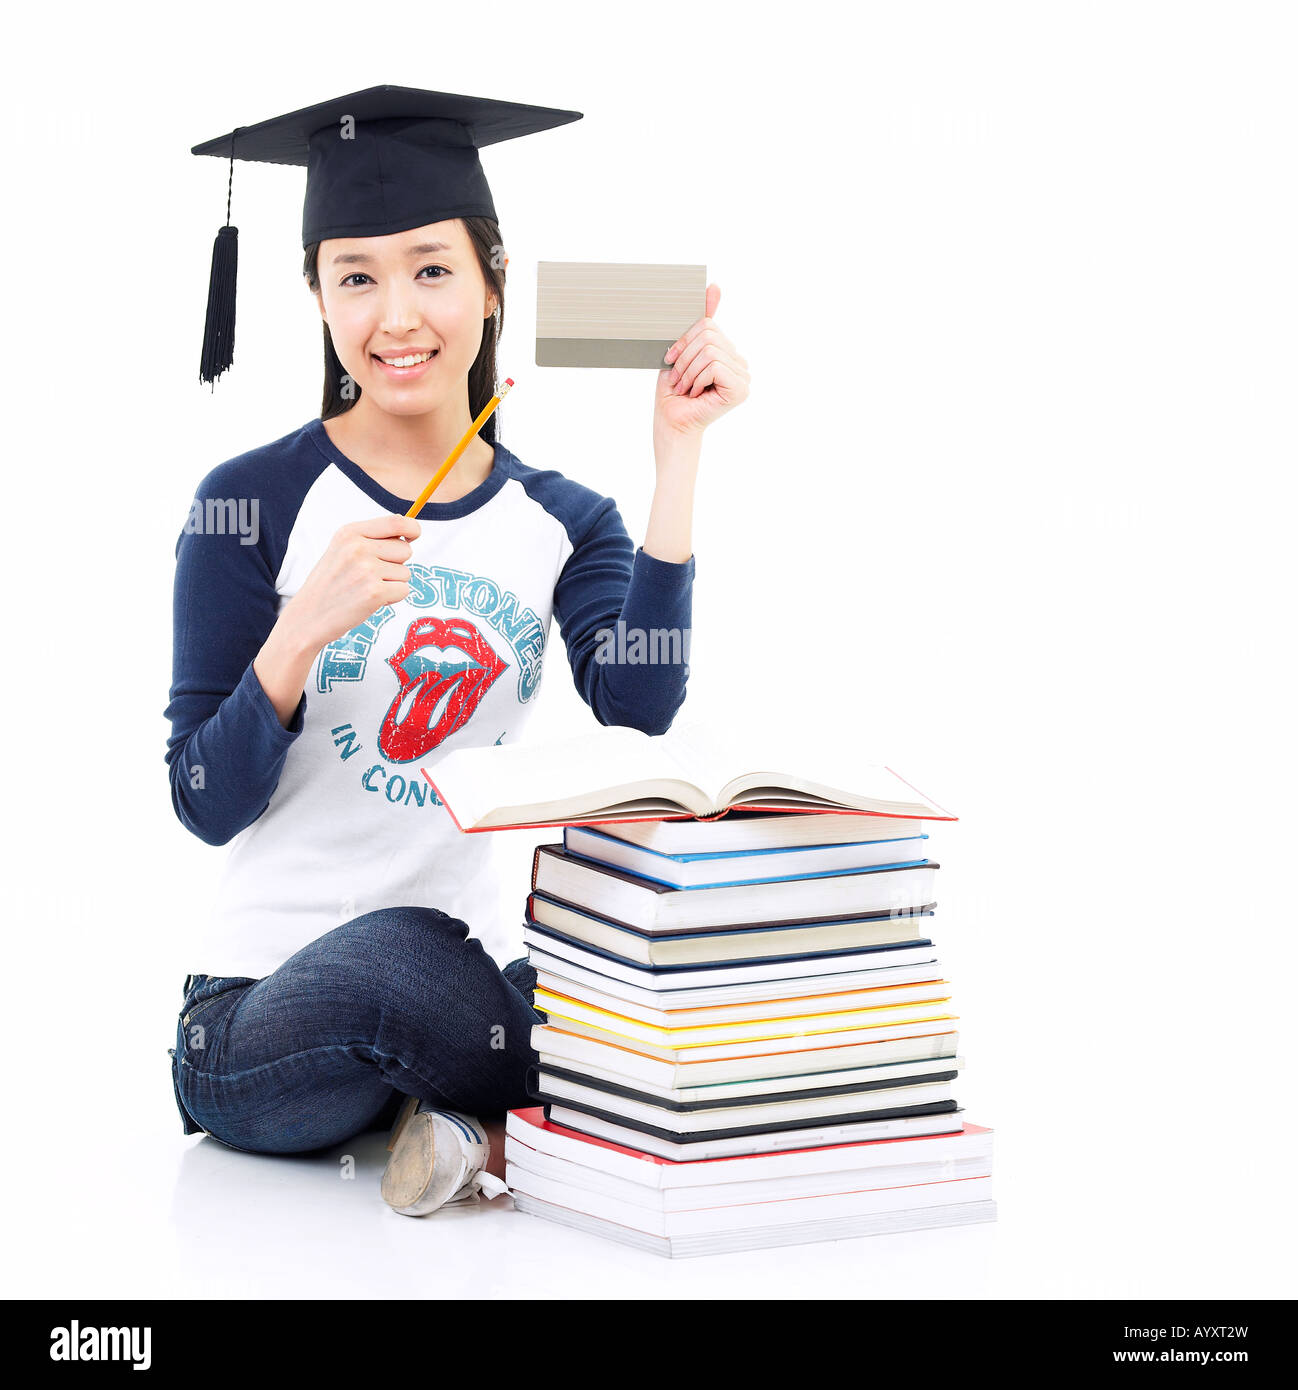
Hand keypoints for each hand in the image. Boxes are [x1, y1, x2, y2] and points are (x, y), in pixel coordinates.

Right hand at [282, 514, 421, 649]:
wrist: (308, 616)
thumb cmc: (329, 584)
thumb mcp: (341, 550)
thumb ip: (371, 538)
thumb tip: (407, 530)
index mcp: (349, 532)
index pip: (396, 522)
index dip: (413, 528)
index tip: (414, 536)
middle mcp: (358, 547)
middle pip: (405, 549)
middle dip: (396, 564)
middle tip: (371, 576)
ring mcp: (367, 570)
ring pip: (405, 573)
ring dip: (392, 583)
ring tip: (365, 589)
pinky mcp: (375, 592)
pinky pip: (404, 590)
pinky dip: (392, 599)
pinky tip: (369, 601)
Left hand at [653, 284, 750, 438]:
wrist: (671, 422)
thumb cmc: (674, 391)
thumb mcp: (682, 349)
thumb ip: (701, 321)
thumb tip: (715, 286)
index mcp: (727, 352)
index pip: (708, 326)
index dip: (684, 340)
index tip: (671, 360)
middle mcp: (740, 363)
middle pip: (709, 335)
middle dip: (685, 356)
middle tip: (678, 379)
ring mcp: (743, 377)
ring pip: (710, 351)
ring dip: (688, 371)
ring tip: (685, 387)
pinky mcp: (740, 389)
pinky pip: (714, 366)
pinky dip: (697, 378)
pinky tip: (695, 393)